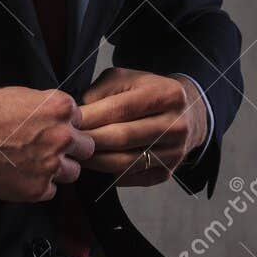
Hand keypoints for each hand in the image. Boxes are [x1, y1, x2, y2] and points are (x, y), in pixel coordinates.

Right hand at [0, 86, 94, 202]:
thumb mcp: (19, 95)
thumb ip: (44, 106)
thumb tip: (53, 114)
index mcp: (60, 108)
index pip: (80, 120)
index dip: (65, 126)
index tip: (53, 130)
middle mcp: (62, 136)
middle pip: (86, 147)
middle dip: (70, 148)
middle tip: (48, 149)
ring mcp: (52, 165)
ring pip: (73, 172)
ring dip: (58, 170)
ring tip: (34, 165)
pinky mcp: (38, 189)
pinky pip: (52, 191)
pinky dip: (39, 186)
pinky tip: (21, 177)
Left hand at [76, 66, 207, 186]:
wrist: (187, 114)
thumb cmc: (148, 93)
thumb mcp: (128, 79)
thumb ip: (102, 91)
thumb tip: (79, 114)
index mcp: (167, 95)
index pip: (121, 109)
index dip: (91, 117)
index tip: (69, 122)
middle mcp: (177, 125)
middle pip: (123, 137)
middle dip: (90, 140)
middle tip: (68, 141)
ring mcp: (175, 152)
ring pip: (125, 162)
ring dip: (96, 160)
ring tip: (77, 154)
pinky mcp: (168, 172)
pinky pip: (131, 177)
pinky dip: (109, 173)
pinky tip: (96, 165)